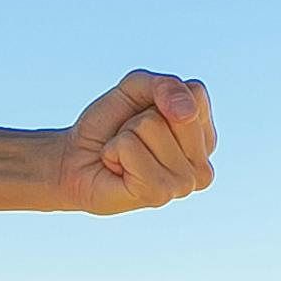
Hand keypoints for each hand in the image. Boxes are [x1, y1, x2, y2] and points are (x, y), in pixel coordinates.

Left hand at [55, 70, 216, 215]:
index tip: (145, 116)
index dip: (159, 95)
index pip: (196, 93)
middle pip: (176, 112)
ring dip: (126, 136)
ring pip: (152, 127)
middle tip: (131, 139)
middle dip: (142, 118)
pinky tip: (117, 169)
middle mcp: (201, 165)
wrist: (75, 160)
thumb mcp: (138, 88)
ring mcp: (184, 184)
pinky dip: (114, 151)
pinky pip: (131, 148)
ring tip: (124, 155)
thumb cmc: (110, 125)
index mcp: (204, 138)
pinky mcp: (158, 195)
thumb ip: (166, 85)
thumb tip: (186, 113)